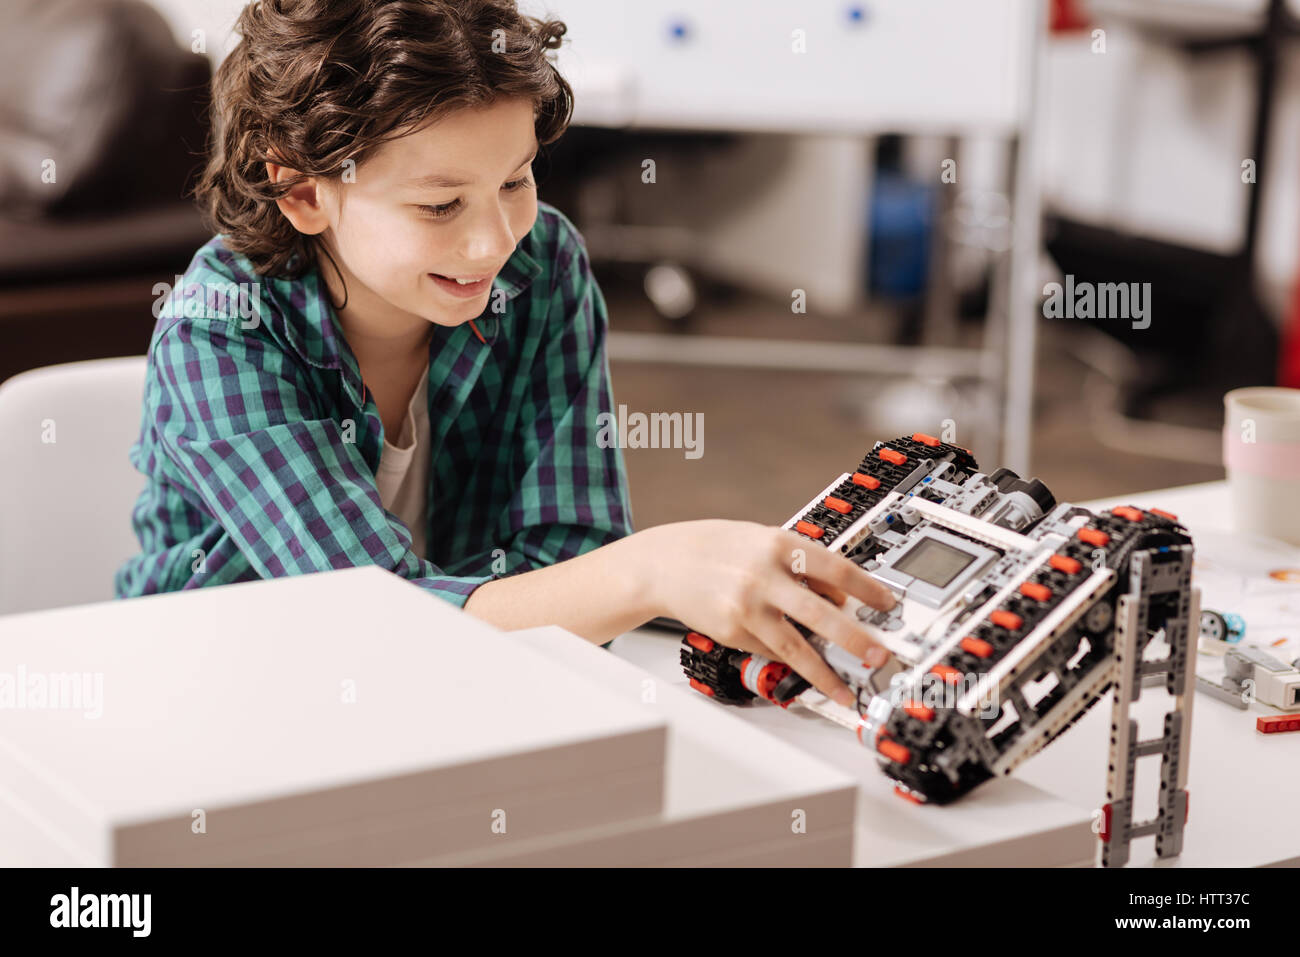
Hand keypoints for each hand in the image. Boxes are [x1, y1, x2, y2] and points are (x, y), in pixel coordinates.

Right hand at [640, 520, 896, 706]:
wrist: (663, 563)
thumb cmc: (716, 548)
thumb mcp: (762, 541)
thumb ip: (800, 564)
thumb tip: (840, 595)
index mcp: (777, 545)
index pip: (835, 567)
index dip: (866, 588)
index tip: (887, 604)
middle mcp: (763, 577)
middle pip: (820, 613)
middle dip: (854, 639)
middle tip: (877, 655)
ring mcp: (746, 608)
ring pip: (795, 647)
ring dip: (824, 673)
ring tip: (845, 690)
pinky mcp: (732, 632)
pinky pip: (768, 651)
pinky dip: (787, 658)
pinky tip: (798, 664)